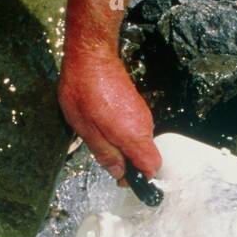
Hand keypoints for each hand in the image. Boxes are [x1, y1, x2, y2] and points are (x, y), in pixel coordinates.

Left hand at [58, 51, 161, 180]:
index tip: (122, 180)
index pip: (152, 166)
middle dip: (129, 163)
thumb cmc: (84, 90)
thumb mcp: (86, 130)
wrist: (92, 56)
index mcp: (133, 135)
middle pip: (146, 155)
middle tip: (106, 160)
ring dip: (124, 148)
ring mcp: (142, 113)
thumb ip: (105, 154)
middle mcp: (144, 125)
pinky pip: (136, 129)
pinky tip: (104, 126)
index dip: (139, 178)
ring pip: (140, 142)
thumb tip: (119, 173)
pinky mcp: (137, 105)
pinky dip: (124, 135)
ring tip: (101, 139)